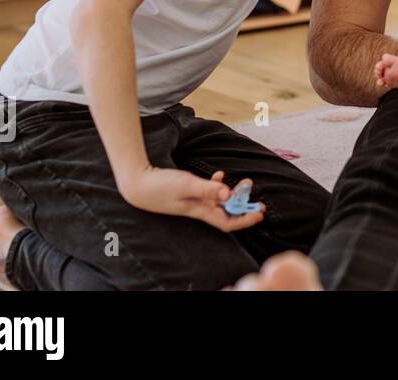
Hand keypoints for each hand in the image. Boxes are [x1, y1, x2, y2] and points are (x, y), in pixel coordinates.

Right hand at [120, 166, 264, 232]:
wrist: (137, 184)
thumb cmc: (160, 186)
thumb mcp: (186, 185)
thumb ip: (207, 189)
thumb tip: (228, 194)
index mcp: (200, 211)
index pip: (227, 222)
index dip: (244, 220)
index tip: (260, 213)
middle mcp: (199, 209)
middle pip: (226, 212)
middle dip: (244, 205)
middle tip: (257, 196)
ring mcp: (193, 201)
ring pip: (219, 201)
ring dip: (233, 193)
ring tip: (246, 183)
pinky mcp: (188, 192)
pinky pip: (208, 193)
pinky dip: (216, 185)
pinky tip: (219, 176)